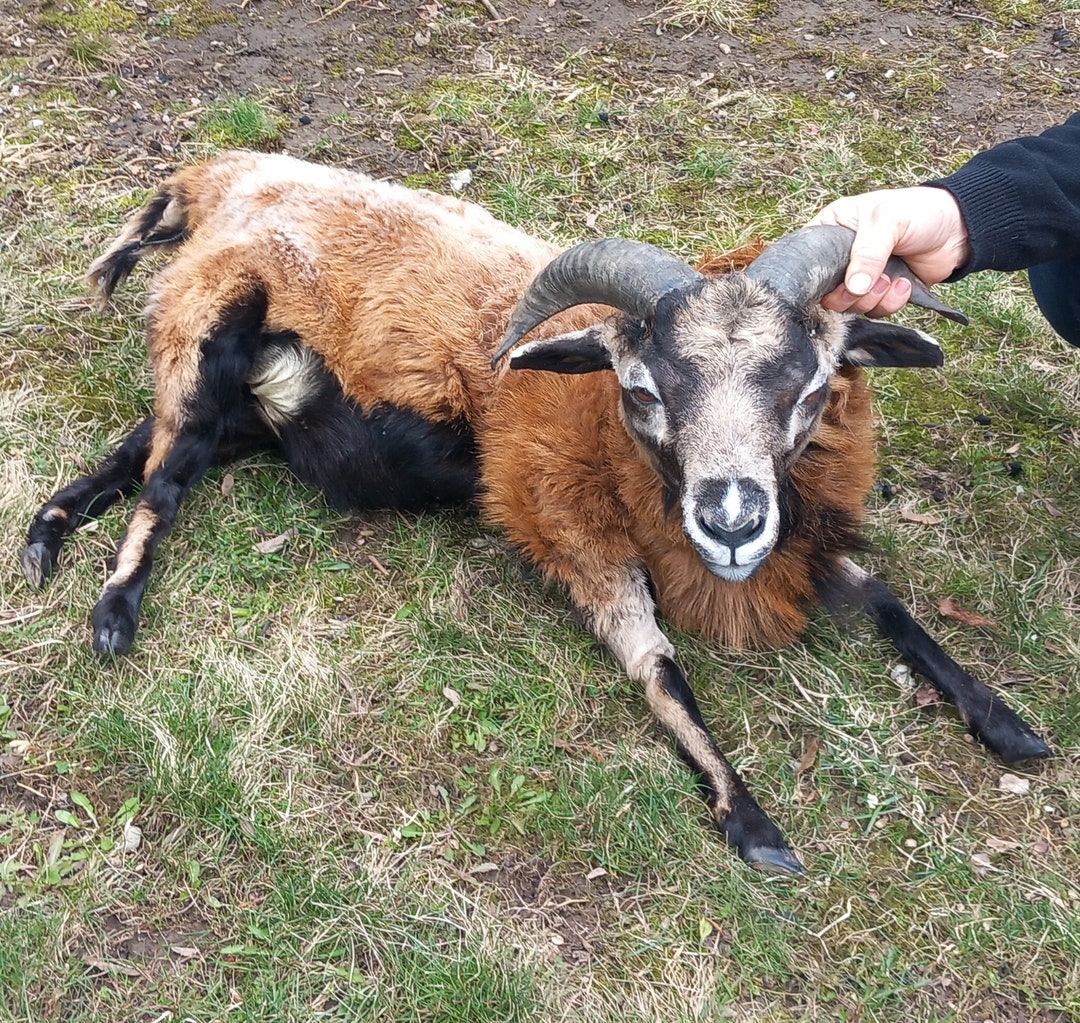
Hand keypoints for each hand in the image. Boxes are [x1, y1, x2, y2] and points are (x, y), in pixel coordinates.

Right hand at [807, 187, 970, 316]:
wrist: (960, 229)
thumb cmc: (919, 211)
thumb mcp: (886, 221)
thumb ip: (867, 254)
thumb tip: (853, 289)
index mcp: (831, 230)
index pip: (806, 260)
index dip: (814, 276)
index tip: (834, 281)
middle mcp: (841, 257)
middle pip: (826, 292)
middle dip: (850, 294)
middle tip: (872, 281)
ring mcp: (861, 277)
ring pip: (850, 306)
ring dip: (874, 298)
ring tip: (892, 279)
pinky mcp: (880, 292)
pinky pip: (874, 311)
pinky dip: (890, 302)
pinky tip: (904, 284)